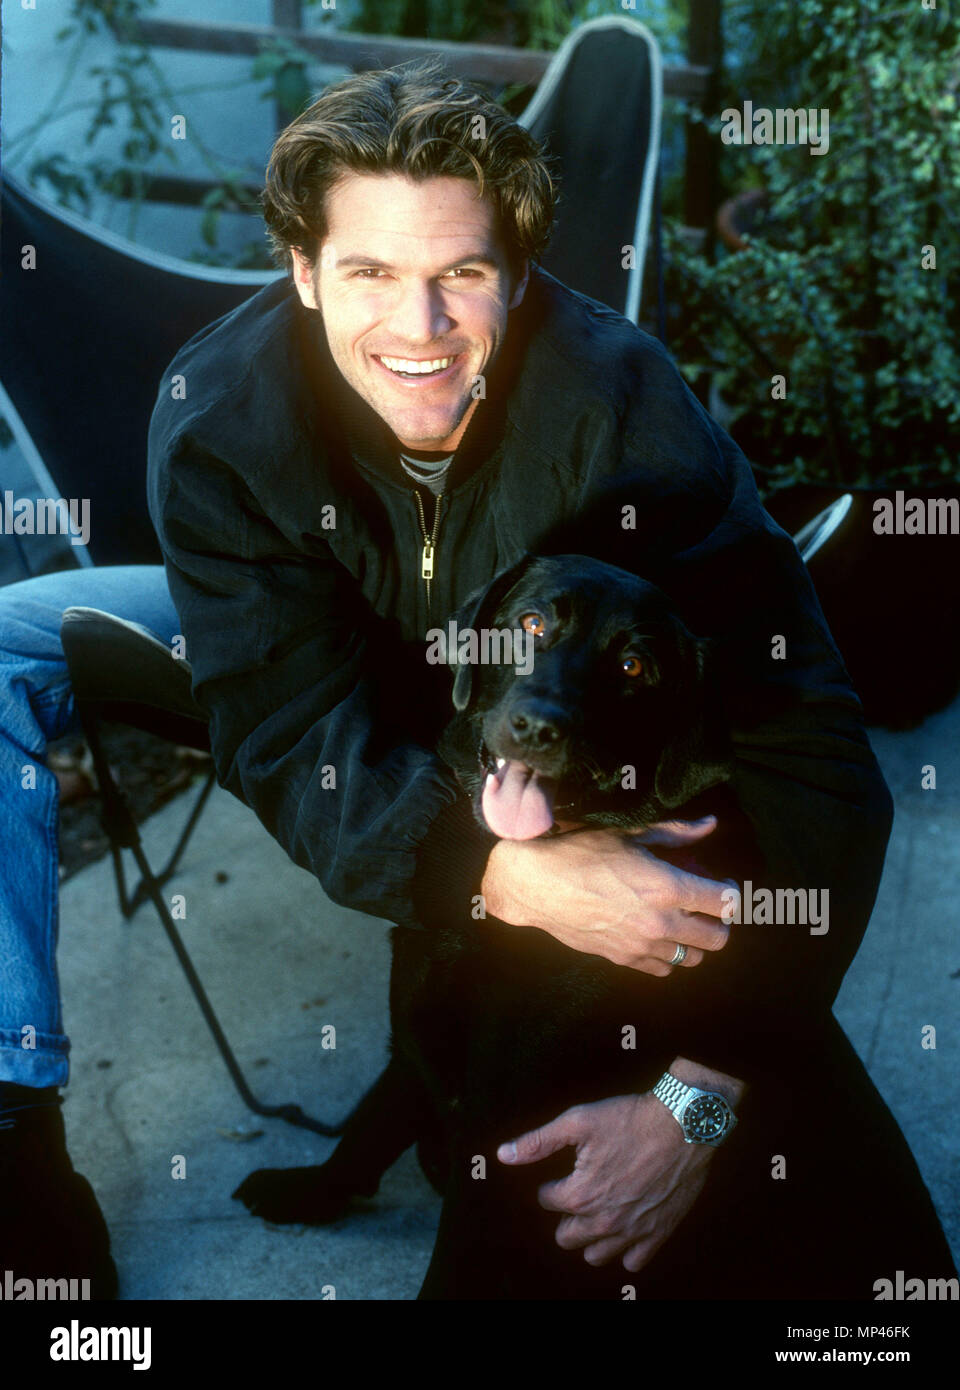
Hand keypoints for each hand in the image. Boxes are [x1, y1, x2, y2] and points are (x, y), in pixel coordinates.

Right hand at [481, 816, 735, 974]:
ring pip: (693, 958)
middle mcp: (661, 922)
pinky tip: (657, 936)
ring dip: (694, 941)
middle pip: (718, 939)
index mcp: (668, 887)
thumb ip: (676, 832)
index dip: (732, 893)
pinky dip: (668, 956)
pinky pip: (662, 969)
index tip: (723, 883)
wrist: (536, 883)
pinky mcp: (622, 958)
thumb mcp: (630, 833)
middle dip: (719, 922)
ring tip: (682, 922)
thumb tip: (710, 823)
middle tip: (707, 906)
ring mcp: (642, 945)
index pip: (726, 903)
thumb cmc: (581, 850)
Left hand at [498, 1056, 743, 1272]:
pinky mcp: (659, 1232)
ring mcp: (632, 1230)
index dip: (550, 1186)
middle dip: (565, 1217)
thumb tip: (503, 1155)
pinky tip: (626, 1230)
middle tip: (576, 1197)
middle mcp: (603, 1220)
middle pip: (566, 1236)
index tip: (561, 1174)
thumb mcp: (578, 1121)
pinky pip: (634, 1260)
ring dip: (591, 1239)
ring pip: (596, 1255)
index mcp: (580, 1194)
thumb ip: (538, 1142)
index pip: (547, 1202)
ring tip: (596, 1215)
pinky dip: (627, 1251)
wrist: (683, 1124)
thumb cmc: (630, 1119)